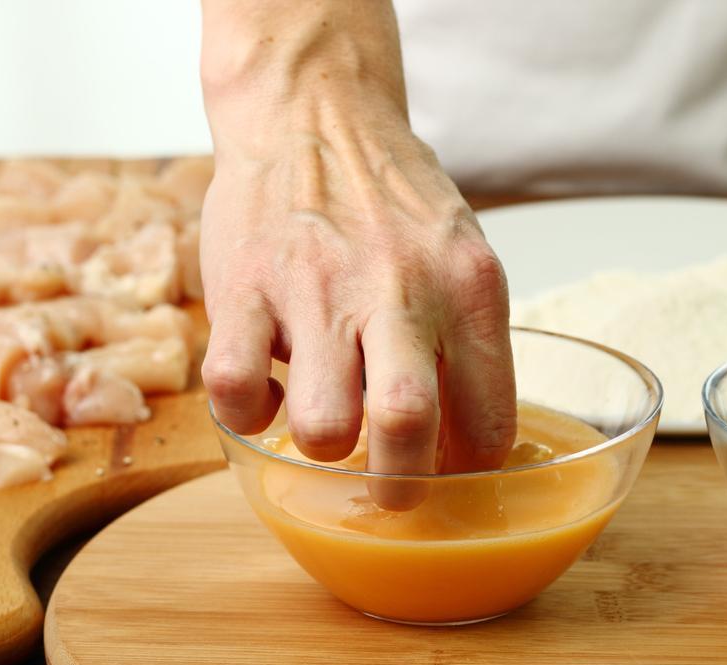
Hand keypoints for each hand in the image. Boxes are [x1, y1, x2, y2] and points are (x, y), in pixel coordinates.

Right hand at [198, 2, 516, 506]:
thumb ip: (469, 342)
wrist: (314, 112)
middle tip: (389, 489)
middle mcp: (399, 288)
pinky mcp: (243, 288)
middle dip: (398, 486)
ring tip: (325, 420)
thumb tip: (467, 445)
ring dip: (323, 446)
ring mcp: (316, 288)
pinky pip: (237, 392)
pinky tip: (268, 393)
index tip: (448, 471)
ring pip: (322, 425)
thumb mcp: (462, 255)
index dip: (468, 468)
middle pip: (406, 425)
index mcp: (469, 287)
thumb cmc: (390, 200)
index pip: (490, 420)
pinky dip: (250, 415)